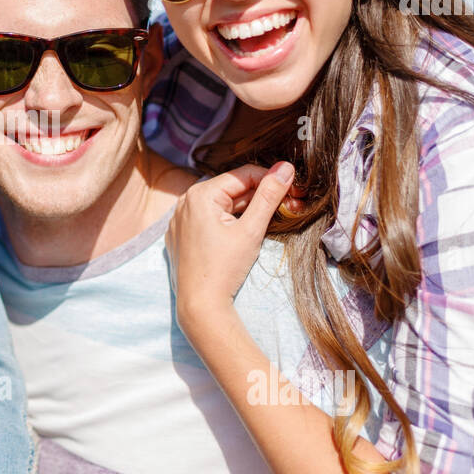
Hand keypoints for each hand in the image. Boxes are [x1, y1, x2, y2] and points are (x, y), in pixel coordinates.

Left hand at [165, 161, 296, 337]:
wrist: (200, 306)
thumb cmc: (224, 268)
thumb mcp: (251, 230)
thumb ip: (269, 196)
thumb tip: (286, 167)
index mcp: (200, 194)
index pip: (243, 175)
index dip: (270, 180)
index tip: (293, 191)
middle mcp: (185, 202)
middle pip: (232, 191)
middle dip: (259, 198)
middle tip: (288, 208)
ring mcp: (180, 220)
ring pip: (221, 206)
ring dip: (245, 211)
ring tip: (268, 223)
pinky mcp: (180, 236)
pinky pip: (207, 220)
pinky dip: (226, 223)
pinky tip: (241, 236)